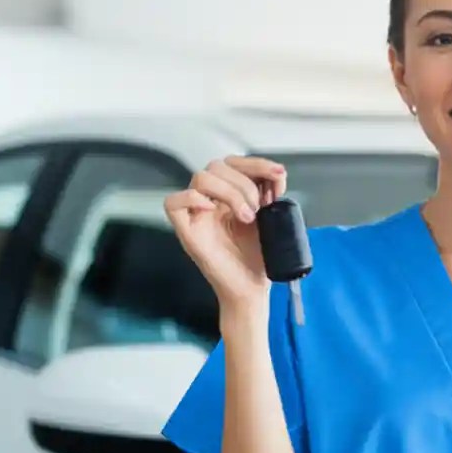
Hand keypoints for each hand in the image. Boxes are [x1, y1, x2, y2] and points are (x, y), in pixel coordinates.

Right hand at [164, 155, 287, 307]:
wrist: (251, 290)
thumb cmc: (258, 258)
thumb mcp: (271, 218)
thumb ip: (271, 194)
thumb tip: (276, 175)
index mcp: (230, 195)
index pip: (234, 163)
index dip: (256, 163)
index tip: (279, 175)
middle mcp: (211, 201)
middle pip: (216, 166)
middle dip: (245, 183)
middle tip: (259, 209)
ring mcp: (197, 215)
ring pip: (200, 178)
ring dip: (229, 192)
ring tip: (248, 216)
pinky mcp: (187, 233)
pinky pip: (173, 202)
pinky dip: (192, 199)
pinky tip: (213, 210)